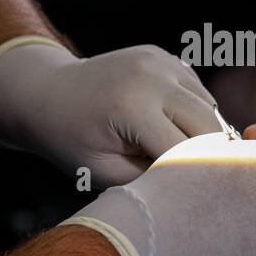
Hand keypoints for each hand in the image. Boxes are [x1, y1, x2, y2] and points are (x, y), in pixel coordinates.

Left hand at [0, 38, 219, 184]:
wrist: (46, 93)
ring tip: (177, 151)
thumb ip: (153, 177)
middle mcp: (152, 76)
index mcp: (132, 107)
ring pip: (209, 106)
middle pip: (209, 125)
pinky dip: (194, 112)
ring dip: (204, 133)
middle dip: (209, 156)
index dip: (197, 178)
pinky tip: (169, 125)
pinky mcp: (163, 56)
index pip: (187, 151)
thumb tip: (197, 181)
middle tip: (200, 181)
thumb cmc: (71, 140)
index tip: (200, 199)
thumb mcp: (106, 172)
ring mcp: (160, 60)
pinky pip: (196, 91)